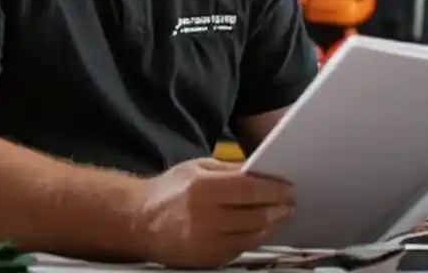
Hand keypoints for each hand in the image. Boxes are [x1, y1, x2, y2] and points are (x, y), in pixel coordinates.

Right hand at [133, 157, 294, 267]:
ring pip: (253, 235)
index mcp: (203, 188)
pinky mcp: (208, 259)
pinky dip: (254, 237)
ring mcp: (207, 242)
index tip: (289, 188)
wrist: (139, 222)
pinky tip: (259, 228)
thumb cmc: (169, 191)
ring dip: (271, 224)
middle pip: (257, 215)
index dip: (276, 189)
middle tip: (289, 202)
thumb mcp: (197, 167)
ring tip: (278, 215)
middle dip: (279, 208)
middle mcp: (205, 217)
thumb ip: (230, 169)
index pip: (251, 189)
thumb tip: (262, 172)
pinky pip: (241, 249)